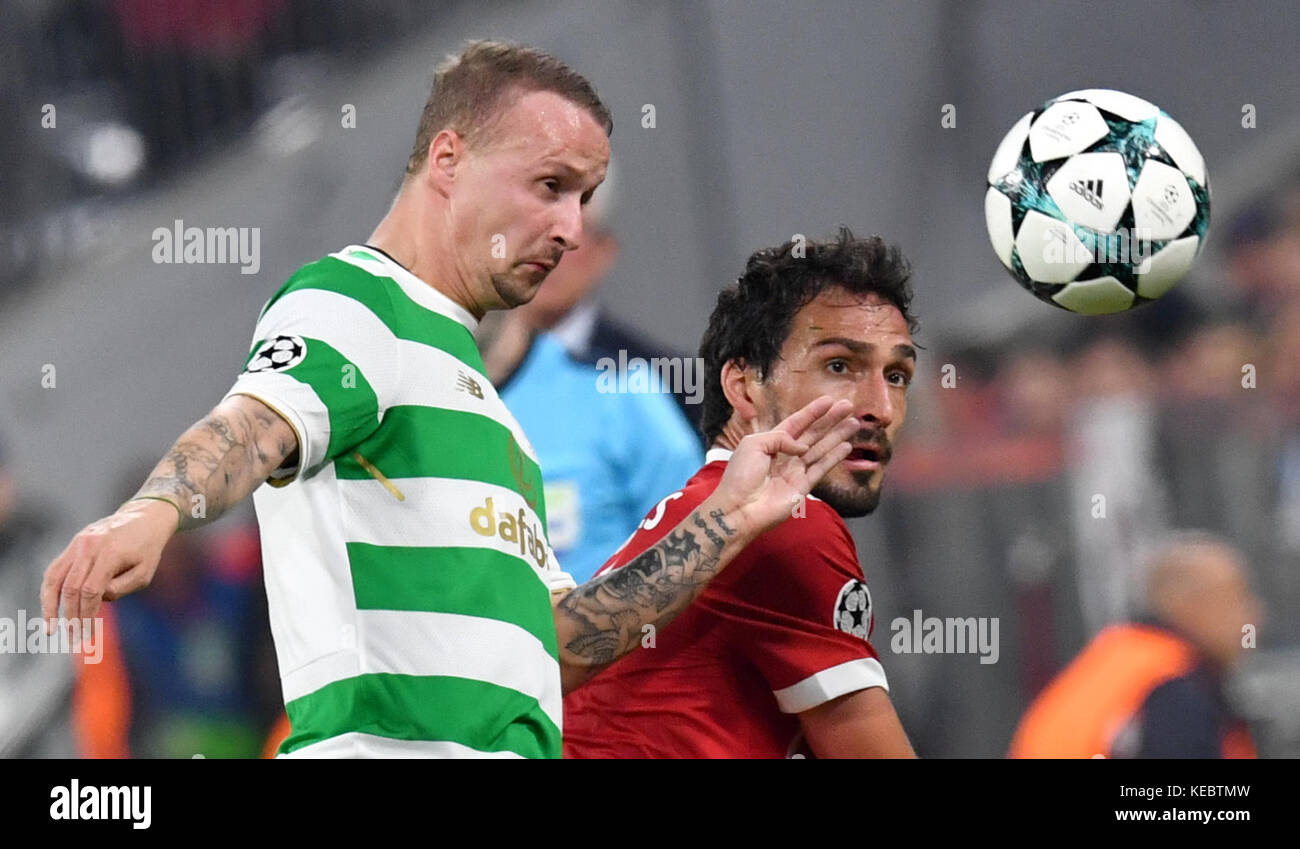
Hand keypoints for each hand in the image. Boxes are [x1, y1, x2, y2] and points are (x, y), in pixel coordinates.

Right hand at [40, 499, 177, 630]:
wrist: (145, 517)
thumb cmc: (147, 549)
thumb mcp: (144, 573)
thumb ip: (120, 589)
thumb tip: (96, 601)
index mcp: (110, 553)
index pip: (91, 590)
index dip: (86, 614)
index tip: (87, 634)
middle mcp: (89, 546)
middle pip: (71, 587)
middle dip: (70, 616)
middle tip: (74, 638)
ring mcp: (78, 543)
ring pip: (54, 578)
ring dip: (50, 605)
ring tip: (51, 628)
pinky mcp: (73, 544)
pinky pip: (55, 569)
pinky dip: (50, 590)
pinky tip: (50, 607)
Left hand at [712, 396, 856, 540]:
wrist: (739, 510)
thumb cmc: (740, 477)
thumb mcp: (753, 444)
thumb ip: (780, 437)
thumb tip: (802, 446)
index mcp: (769, 443)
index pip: (795, 423)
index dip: (812, 412)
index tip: (829, 400)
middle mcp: (784, 456)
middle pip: (812, 434)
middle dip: (830, 420)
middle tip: (848, 406)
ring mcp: (795, 472)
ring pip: (821, 449)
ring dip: (837, 436)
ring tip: (854, 423)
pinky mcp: (803, 487)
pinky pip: (821, 468)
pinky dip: (834, 457)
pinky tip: (846, 446)